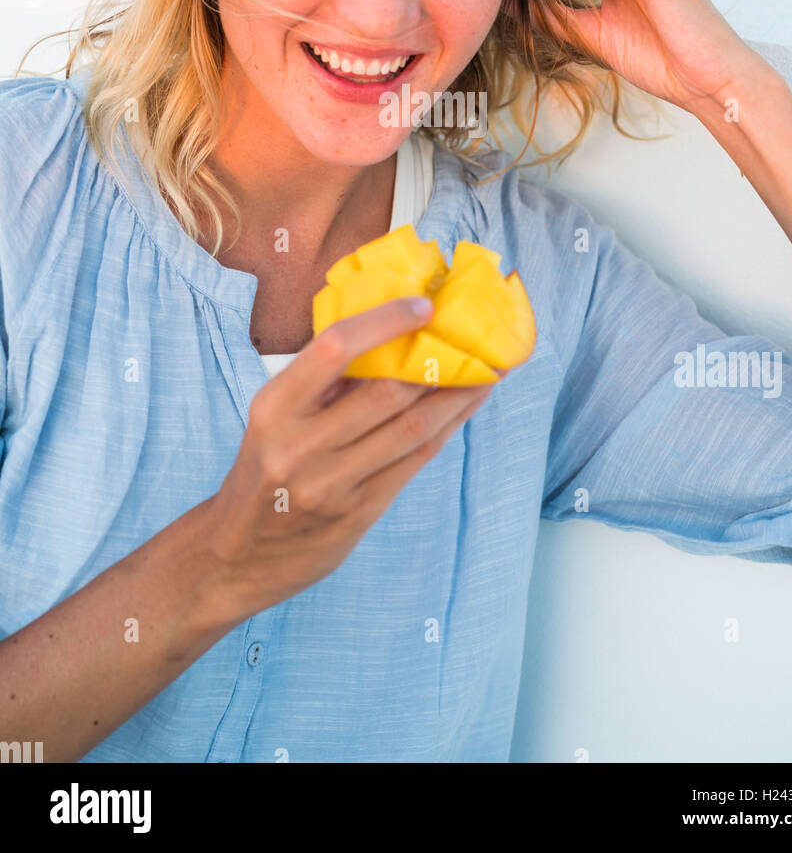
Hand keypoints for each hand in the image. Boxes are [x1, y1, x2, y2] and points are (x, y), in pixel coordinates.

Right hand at [202, 298, 494, 620]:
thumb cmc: (262, 470)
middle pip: (386, 391)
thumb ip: (322, 384)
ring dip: (457, 395)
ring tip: (487, 369)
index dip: (384, 322)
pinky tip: (466, 406)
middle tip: (475, 334)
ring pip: (412, 429)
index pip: (333, 348)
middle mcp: (300, 446)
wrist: (233, 556)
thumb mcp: (273, 420)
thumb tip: (389, 333)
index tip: (424, 305)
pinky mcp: (358, 513)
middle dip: (439, 360)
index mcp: (273, 408)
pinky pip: (414, 462)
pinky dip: (446, 429)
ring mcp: (331, 484)